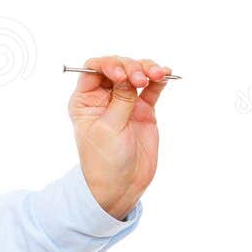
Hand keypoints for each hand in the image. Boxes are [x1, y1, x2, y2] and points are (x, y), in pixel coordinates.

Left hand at [68, 55, 171, 220]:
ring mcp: (125, 102)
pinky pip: (152, 87)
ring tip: (158, 76)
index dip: (109, 65)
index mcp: (85, 101)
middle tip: (141, 79)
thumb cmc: (104, 161)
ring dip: (148, 69)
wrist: (120, 186)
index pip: (93, 70)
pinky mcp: (143, 109)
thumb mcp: (109, 128)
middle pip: (118, 67)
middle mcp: (103, 98)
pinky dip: (159, 79)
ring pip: (137, 74)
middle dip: (132, 67)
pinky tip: (166, 75)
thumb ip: (121, 99)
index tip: (122, 75)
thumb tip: (130, 74)